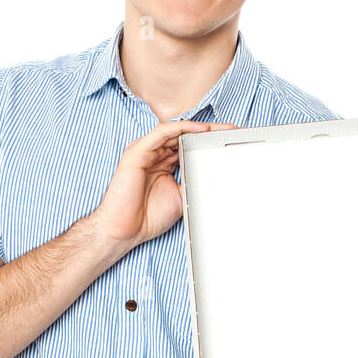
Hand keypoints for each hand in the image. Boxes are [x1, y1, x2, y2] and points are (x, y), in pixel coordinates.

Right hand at [91, 119, 237, 246]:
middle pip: (185, 136)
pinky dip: (181, 128)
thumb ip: (193, 183)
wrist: (124, 229)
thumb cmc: (147, 217)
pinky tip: (199, 129)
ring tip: (221, 128)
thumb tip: (214, 176)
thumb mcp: (181, 198)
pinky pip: (163, 132)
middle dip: (210, 133)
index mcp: (164, 165)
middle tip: (232, 131)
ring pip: (176, 131)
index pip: (189, 148)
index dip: (209, 144)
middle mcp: (156, 155)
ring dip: (200, 128)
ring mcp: (147, 151)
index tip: (229, 144)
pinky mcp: (138, 150)